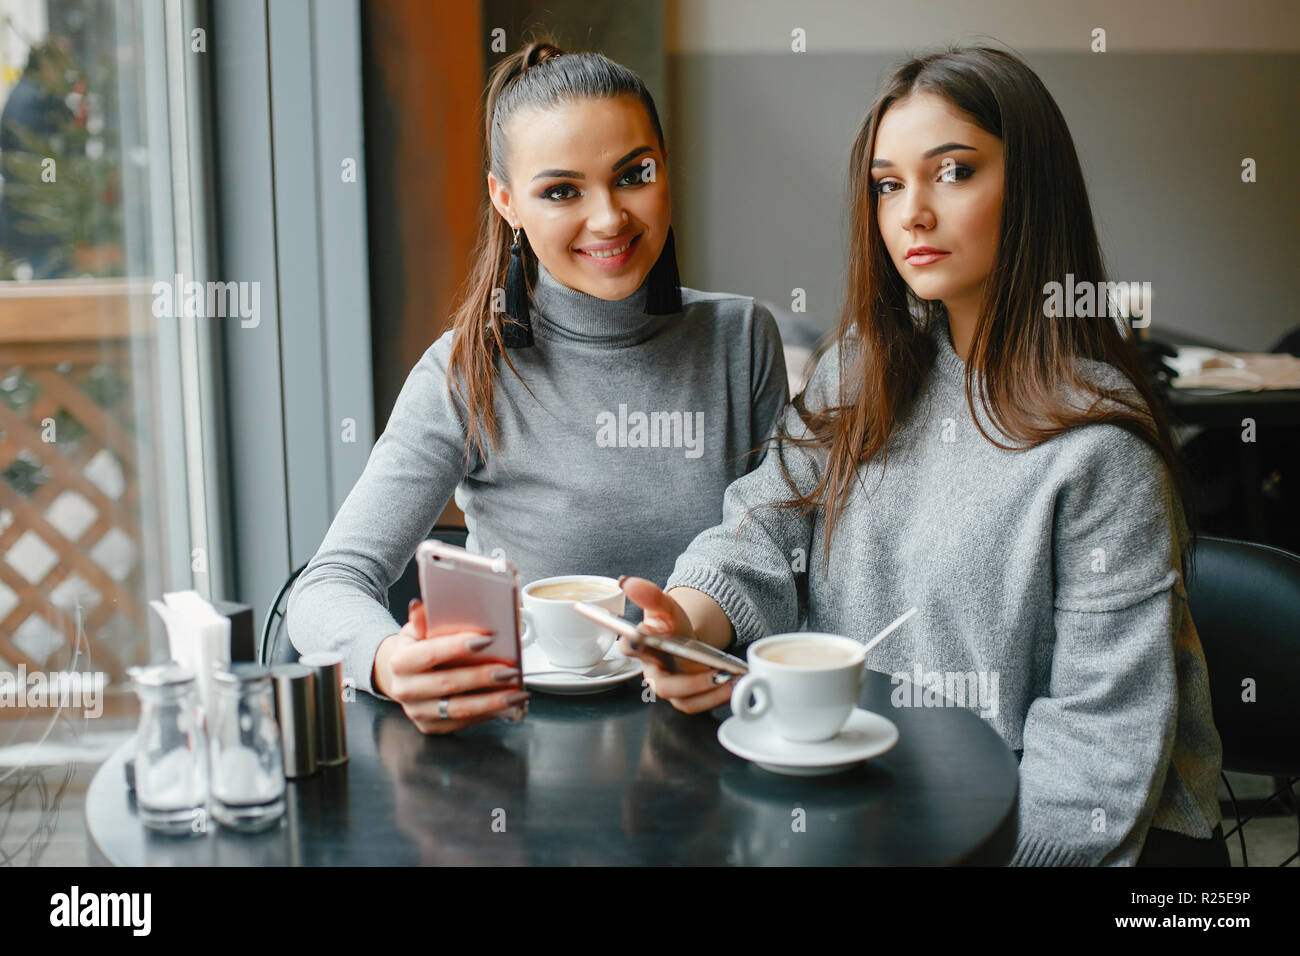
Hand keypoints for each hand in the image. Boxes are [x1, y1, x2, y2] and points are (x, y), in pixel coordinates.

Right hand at [373, 599, 529, 733]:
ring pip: (459, 709)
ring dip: (492, 701)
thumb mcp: (418, 630)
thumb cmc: (417, 648)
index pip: (430, 653)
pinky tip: (509, 705)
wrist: (402, 676)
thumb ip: (425, 619)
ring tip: (517, 692)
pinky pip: (464, 722)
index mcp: (400, 661)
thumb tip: (423, 606)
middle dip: (483, 677)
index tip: (487, 639)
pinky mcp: (431, 726)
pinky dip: (489, 714)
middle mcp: (405, 690)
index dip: (458, 647)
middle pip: (448, 683)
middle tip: (511, 670)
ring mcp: (417, 712)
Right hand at [618, 576, 735, 714]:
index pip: (628, 648)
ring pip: (685, 702)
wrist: (687, 641)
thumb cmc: (672, 627)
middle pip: (664, 686)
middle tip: (714, 674)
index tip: (637, 641)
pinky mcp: (689, 699)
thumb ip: (650, 595)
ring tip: (732, 681)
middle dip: (689, 684)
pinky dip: (717, 698)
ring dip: (710, 695)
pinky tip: (735, 686)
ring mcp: (672, 690)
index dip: (630, 646)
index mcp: (643, 649)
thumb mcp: (666, 607)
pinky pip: (700, 706)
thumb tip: (628, 582)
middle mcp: (654, 674)